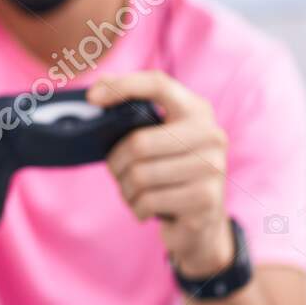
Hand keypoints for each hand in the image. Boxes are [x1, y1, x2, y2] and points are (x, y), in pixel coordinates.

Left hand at [90, 71, 234, 278]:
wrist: (203, 221)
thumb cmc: (171, 172)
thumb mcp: (160, 139)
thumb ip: (135, 113)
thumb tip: (97, 89)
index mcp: (197, 111)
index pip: (158, 83)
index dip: (123, 85)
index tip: (92, 99)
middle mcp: (211, 135)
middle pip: (139, 142)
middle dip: (116, 162)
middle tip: (115, 171)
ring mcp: (212, 168)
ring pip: (141, 176)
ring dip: (126, 189)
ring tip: (132, 192)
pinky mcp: (205, 200)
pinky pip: (149, 201)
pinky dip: (137, 208)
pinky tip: (145, 208)